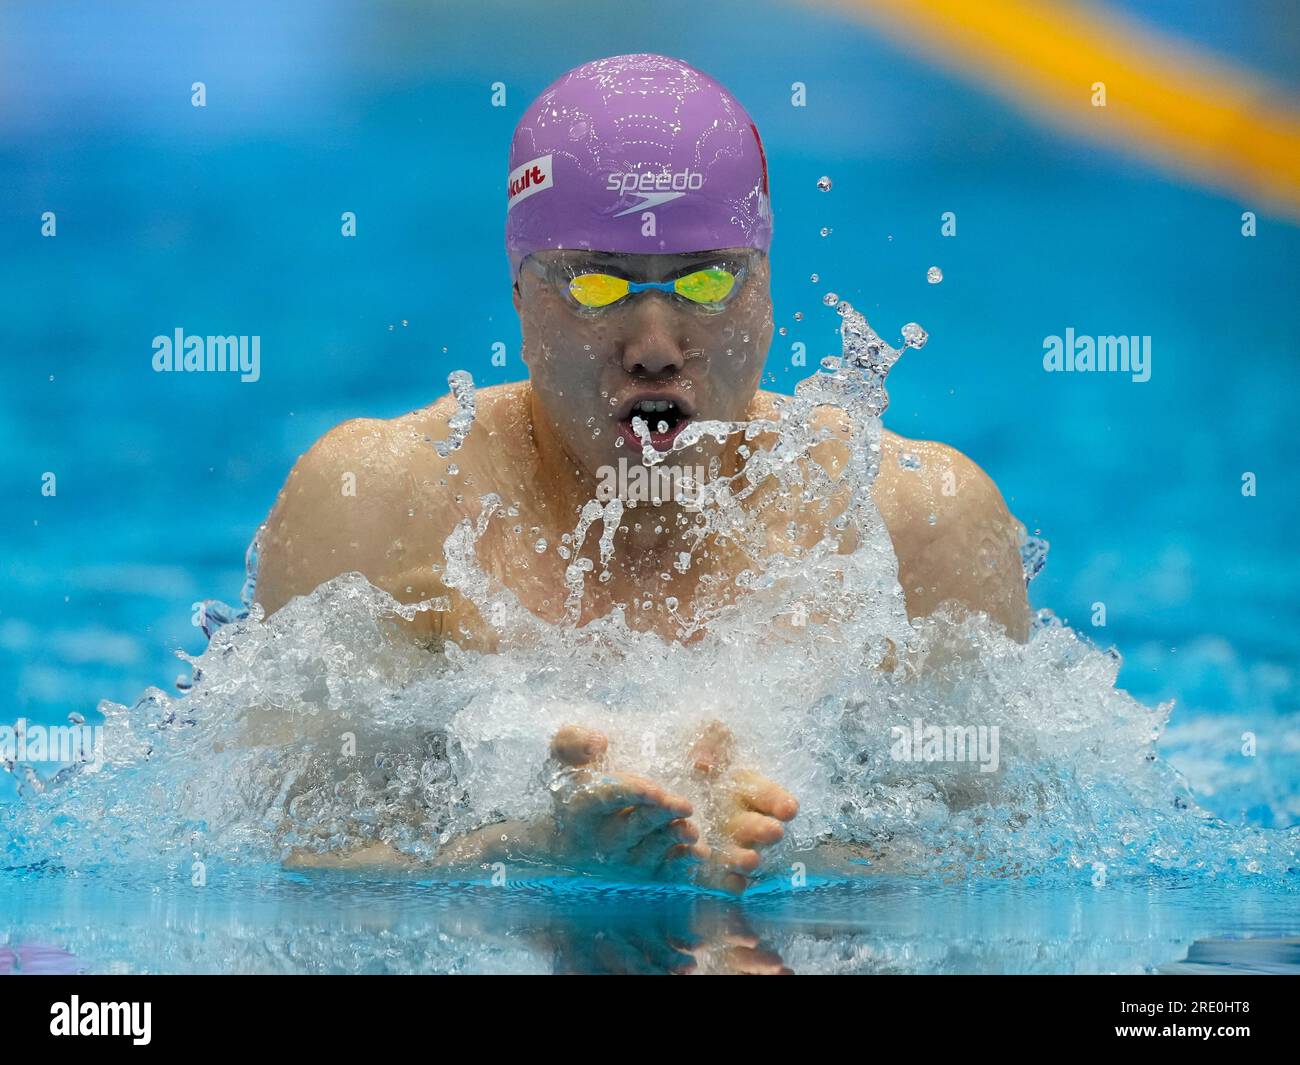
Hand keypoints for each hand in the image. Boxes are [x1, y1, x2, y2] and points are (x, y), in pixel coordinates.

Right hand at [540, 725, 706, 878]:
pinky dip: (684, 864)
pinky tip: (700, 853)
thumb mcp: (566, 760)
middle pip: (634, 827)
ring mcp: (625, 860)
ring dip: (673, 840)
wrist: (574, 841)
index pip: (606, 798)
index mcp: (584, 808)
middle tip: (684, 806)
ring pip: (652, 851)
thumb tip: (598, 742)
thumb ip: (574, 741)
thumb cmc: (579, 788)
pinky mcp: (646, 874)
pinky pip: (667, 872)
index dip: (630, 792)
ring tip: (691, 830)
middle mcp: (603, 839)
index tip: (652, 789)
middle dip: (658, 816)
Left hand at [688, 721, 798, 894]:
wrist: (644, 782)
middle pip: (755, 826)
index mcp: (741, 787)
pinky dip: (724, 882)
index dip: (777, 801)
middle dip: (764, 830)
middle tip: (773, 832)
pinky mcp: (700, 866)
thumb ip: (708, 738)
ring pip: (738, 854)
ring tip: (750, 861)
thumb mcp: (693, 736)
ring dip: (745, 858)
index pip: (765, 794)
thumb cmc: (675, 754)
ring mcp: (721, 844)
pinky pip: (714, 876)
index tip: (788, 808)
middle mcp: (736, 818)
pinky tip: (733, 885)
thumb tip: (707, 751)